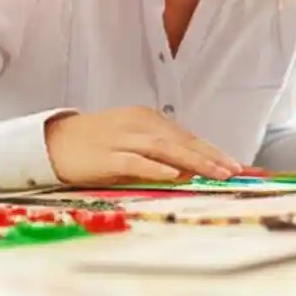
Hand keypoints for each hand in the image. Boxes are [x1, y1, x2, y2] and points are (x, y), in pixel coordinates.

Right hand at [44, 106, 242, 185]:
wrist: (53, 142)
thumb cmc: (96, 146)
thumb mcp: (133, 144)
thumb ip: (161, 154)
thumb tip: (191, 171)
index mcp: (149, 120)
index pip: (189, 137)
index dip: (216, 151)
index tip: (241, 166)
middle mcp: (140, 124)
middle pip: (183, 141)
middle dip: (213, 156)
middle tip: (238, 170)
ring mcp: (124, 138)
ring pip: (166, 149)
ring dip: (194, 161)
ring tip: (217, 173)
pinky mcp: (107, 155)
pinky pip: (136, 161)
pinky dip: (157, 168)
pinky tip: (175, 176)